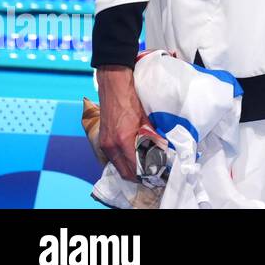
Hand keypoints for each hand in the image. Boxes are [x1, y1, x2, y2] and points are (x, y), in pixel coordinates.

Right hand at [96, 65, 150, 181]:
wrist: (114, 87)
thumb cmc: (131, 100)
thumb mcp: (146, 120)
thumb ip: (152, 137)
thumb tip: (162, 150)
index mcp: (123, 140)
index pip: (134, 167)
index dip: (146, 175)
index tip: (157, 177)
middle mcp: (111, 146)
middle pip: (124, 172)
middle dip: (138, 177)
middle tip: (152, 176)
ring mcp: (104, 144)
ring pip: (118, 166)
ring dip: (130, 170)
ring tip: (145, 169)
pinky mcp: (102, 140)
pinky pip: (113, 158)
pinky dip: (123, 162)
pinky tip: (133, 159)